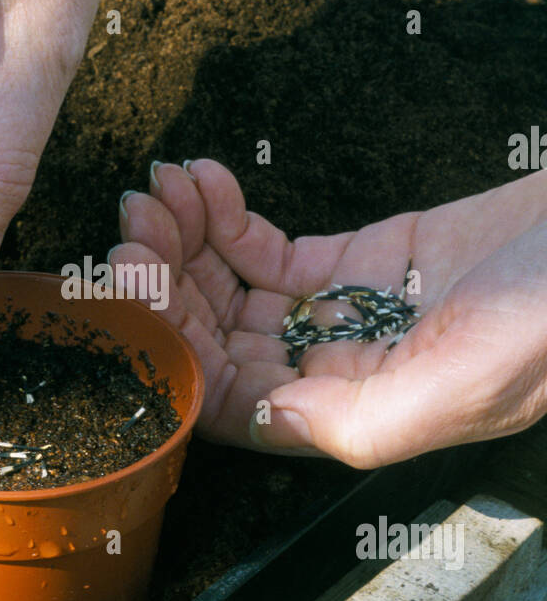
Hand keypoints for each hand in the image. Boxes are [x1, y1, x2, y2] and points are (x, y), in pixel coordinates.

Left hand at [111, 158, 546, 466]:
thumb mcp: (468, 382)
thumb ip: (360, 418)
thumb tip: (262, 416)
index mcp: (354, 418)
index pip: (226, 401)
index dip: (170, 346)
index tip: (134, 281)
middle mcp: (339, 374)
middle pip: (218, 341)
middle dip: (165, 283)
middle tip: (132, 219)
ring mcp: (346, 314)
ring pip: (235, 292)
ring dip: (186, 243)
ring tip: (160, 188)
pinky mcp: (364, 259)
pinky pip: (274, 250)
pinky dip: (230, 219)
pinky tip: (206, 181)